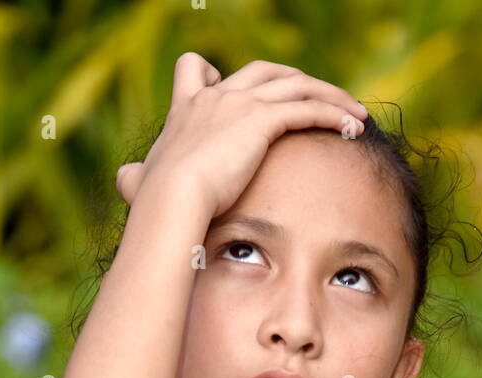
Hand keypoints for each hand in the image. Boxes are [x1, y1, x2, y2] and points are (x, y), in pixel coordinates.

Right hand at [115, 53, 366, 213]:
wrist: (171, 200)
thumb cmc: (156, 202)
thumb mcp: (140, 184)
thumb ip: (136, 179)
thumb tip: (127, 180)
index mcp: (187, 109)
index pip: (199, 71)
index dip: (221, 77)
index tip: (243, 95)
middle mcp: (215, 97)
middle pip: (263, 71)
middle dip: (295, 81)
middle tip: (318, 98)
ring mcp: (239, 104)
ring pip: (296, 84)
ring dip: (329, 95)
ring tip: (354, 112)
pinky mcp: (262, 121)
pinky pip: (309, 108)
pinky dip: (335, 113)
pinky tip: (355, 126)